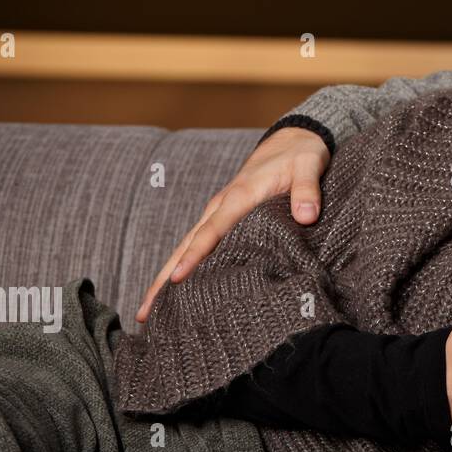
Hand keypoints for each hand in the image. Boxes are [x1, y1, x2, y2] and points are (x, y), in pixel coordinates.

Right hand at [135, 126, 330, 323]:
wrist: (293, 138)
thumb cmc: (301, 154)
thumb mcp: (309, 166)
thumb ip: (308, 191)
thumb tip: (307, 216)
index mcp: (239, 196)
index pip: (211, 231)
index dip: (193, 256)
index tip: (176, 280)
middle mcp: (221, 205)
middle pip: (186, 245)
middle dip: (163, 278)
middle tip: (142, 312)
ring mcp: (219, 212)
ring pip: (186, 246)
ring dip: (165, 277)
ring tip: (146, 312)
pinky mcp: (224, 216)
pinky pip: (198, 243)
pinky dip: (182, 265)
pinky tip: (176, 290)